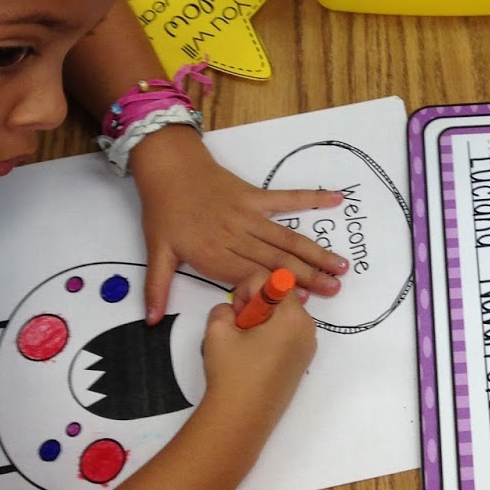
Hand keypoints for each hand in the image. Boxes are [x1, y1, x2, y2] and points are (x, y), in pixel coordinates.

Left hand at [128, 127, 348, 322]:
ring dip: (315, 251)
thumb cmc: (164, 212)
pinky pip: (287, 198)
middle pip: (276, 260)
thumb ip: (157, 288)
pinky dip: (312, 198)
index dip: (278, 290)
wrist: (169, 169)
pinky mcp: (255, 196)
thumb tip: (149, 321)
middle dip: (308, 276)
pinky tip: (336, 198)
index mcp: (214, 254)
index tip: (302, 302)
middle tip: (334, 288)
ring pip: (286, 237)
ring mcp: (248, 214)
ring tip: (340, 264)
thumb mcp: (156, 252)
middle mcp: (236, 236)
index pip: (251, 277)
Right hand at [200, 275, 316, 435]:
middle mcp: (308, 329)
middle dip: (257, 306)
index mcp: (293, 316)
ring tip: (243, 346)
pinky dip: (270, 338)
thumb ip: (224, 307)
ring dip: (262, 322)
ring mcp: (307, 349)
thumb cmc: (231, 372)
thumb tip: (234, 311)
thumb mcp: (218, 329)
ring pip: (283, 318)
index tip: (238, 312)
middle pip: (282, 298)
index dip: (249, 290)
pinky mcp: (301, 365)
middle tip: (238, 329)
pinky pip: (287, 337)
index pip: (273, 280)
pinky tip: (252, 359)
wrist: (241, 420)